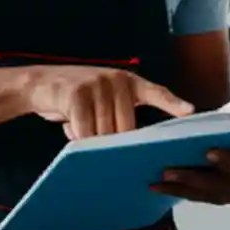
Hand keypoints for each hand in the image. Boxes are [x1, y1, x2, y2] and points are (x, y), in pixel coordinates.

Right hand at [25, 66, 194, 139]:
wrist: (39, 83)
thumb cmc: (77, 99)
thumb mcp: (103, 100)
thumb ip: (120, 115)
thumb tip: (132, 149)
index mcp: (129, 82)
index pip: (156, 92)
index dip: (173, 103)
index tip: (190, 111)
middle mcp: (117, 80)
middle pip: (126, 127)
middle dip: (115, 143)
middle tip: (101, 149)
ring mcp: (97, 84)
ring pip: (105, 131)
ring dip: (91, 140)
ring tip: (78, 128)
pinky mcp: (77, 93)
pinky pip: (84, 130)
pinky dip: (77, 136)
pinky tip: (68, 127)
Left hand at [150, 80, 229, 204]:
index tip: (220, 148)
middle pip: (229, 181)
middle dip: (208, 173)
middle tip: (189, 159)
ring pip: (207, 192)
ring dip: (184, 184)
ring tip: (161, 173)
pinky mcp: (214, 197)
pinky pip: (194, 197)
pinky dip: (174, 191)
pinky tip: (152, 184)